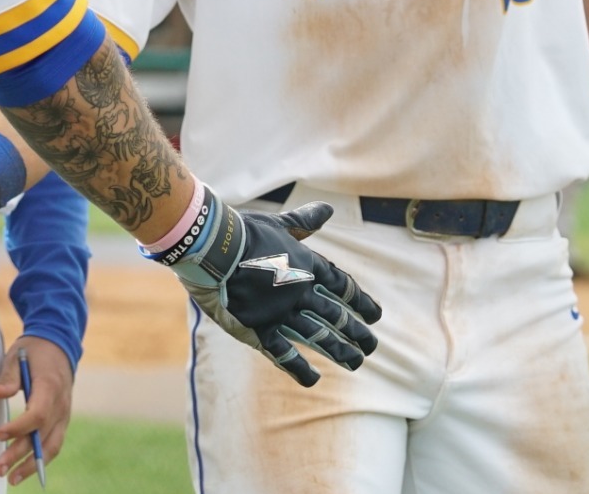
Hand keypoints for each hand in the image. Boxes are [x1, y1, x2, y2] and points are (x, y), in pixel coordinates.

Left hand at [0, 336, 72, 486]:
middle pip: (42, 435)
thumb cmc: (34, 352)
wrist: (59, 347)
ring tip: (12, 479)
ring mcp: (64, 415)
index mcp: (51, 386)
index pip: (38, 414)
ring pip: (52, 446)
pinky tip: (24, 470)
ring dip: (32, 465)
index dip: (19, 427)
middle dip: (20, 454)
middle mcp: (61, 405)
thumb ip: (8, 376)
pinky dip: (40, 459)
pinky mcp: (62, 421)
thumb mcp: (17, 355)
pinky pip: (54, 444)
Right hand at [157, 198, 380, 386]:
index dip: (360, 301)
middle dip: (357, 331)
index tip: (375, 315)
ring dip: (340, 350)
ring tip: (357, 362)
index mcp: (306, 264)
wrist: (213, 247)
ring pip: (319, 335)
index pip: (341, 285)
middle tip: (372, 346)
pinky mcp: (259, 328)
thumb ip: (303, 222)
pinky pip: (283, 352)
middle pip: (336, 315)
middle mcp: (300, 290)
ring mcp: (281, 311)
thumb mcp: (278, 224)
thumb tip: (328, 209)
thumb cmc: (243, 230)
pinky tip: (314, 379)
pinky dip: (299, 367)